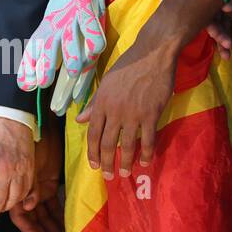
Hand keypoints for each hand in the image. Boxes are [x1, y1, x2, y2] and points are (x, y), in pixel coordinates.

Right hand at [8, 129, 65, 231]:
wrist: (32, 123)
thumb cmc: (23, 141)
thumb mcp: (26, 165)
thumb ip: (28, 186)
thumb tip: (28, 206)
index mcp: (14, 189)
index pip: (21, 216)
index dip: (31, 231)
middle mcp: (25, 192)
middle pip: (35, 220)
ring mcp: (37, 189)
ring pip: (45, 215)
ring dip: (53, 229)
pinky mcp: (49, 183)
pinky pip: (54, 205)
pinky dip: (60, 216)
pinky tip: (66, 229)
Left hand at [74, 39, 175, 176]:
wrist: (151, 55)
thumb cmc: (128, 67)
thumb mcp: (106, 83)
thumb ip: (94, 103)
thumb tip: (80, 120)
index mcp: (101, 103)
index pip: (93, 133)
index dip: (92, 151)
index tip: (93, 164)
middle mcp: (114, 111)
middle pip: (108, 143)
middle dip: (106, 162)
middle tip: (107, 176)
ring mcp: (133, 114)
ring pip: (127, 145)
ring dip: (125, 162)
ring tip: (124, 172)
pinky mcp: (151, 115)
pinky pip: (148, 140)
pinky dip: (147, 154)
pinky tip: (146, 162)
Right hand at [209, 0, 231, 59]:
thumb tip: (226, 7)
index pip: (208, 8)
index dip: (210, 20)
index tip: (218, 31)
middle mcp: (221, 1)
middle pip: (214, 20)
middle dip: (218, 35)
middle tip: (225, 45)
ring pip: (225, 28)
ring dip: (225, 42)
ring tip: (226, 56)